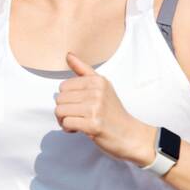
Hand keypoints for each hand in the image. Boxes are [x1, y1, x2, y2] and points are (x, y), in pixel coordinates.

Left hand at [55, 52, 156, 166]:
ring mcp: (95, 108)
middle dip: (64, 110)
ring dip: (65, 120)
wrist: (130, 134)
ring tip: (78, 122)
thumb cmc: (113, 112)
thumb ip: (83, 70)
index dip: (67, 98)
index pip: (63, 86)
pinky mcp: (93, 124)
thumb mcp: (102, 86)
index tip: (78, 105)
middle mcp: (97, 92)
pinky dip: (69, 128)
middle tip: (77, 116)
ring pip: (60, 111)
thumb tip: (68, 55)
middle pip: (59, 99)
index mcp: (97, 81)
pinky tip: (79, 129)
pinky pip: (66, 123)